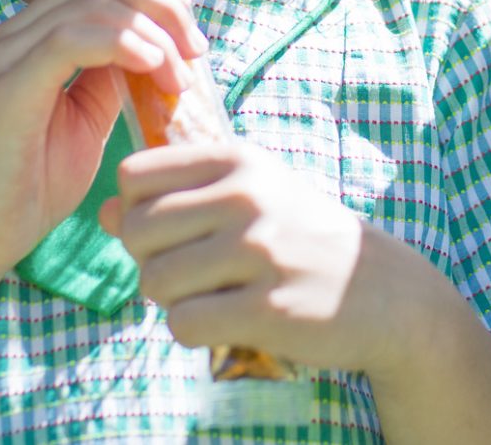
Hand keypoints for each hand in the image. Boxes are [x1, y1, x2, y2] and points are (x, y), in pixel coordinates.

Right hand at [0, 0, 209, 295]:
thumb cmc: (30, 187)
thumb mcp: (88, 120)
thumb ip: (113, 77)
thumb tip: (157, 49)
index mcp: (31, 36)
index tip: (189, 28)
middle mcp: (14, 34)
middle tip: (195, 47)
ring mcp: (6, 56)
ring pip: (91, 0)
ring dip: (152, 30)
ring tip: (178, 75)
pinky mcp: (8, 87)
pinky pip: (71, 38)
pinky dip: (124, 44)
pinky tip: (152, 70)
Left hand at [99, 141, 447, 374]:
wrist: (386, 291)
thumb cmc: (307, 237)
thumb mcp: (254, 194)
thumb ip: (179, 196)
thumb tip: (103, 210)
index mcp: (241, 160)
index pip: (135, 175)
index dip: (135, 207)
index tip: (167, 228)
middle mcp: (248, 199)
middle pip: (135, 230)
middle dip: (149, 258)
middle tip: (188, 271)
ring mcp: (259, 254)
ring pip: (154, 281)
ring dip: (172, 299)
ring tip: (212, 295)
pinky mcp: (267, 310)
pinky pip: (184, 324)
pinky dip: (194, 330)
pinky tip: (226, 320)